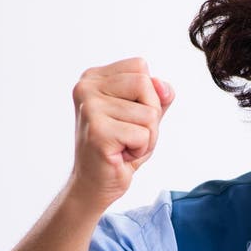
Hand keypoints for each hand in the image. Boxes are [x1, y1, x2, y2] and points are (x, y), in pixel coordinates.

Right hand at [68, 57, 173, 214]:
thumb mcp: (144, 115)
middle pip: (145, 84)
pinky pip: (143, 134)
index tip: (130, 116)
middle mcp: (86, 88)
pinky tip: (121, 154)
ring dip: (146, 137)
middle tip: (130, 133)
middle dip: (151, 116)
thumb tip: (164, 86)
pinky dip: (140, 149)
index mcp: (94, 77)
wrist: (95, 183)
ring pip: (149, 114)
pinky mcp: (98, 131)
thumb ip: (158, 95)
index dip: (148, 95)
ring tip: (125, 145)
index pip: (140, 66)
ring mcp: (90, 108)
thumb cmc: (120, 147)